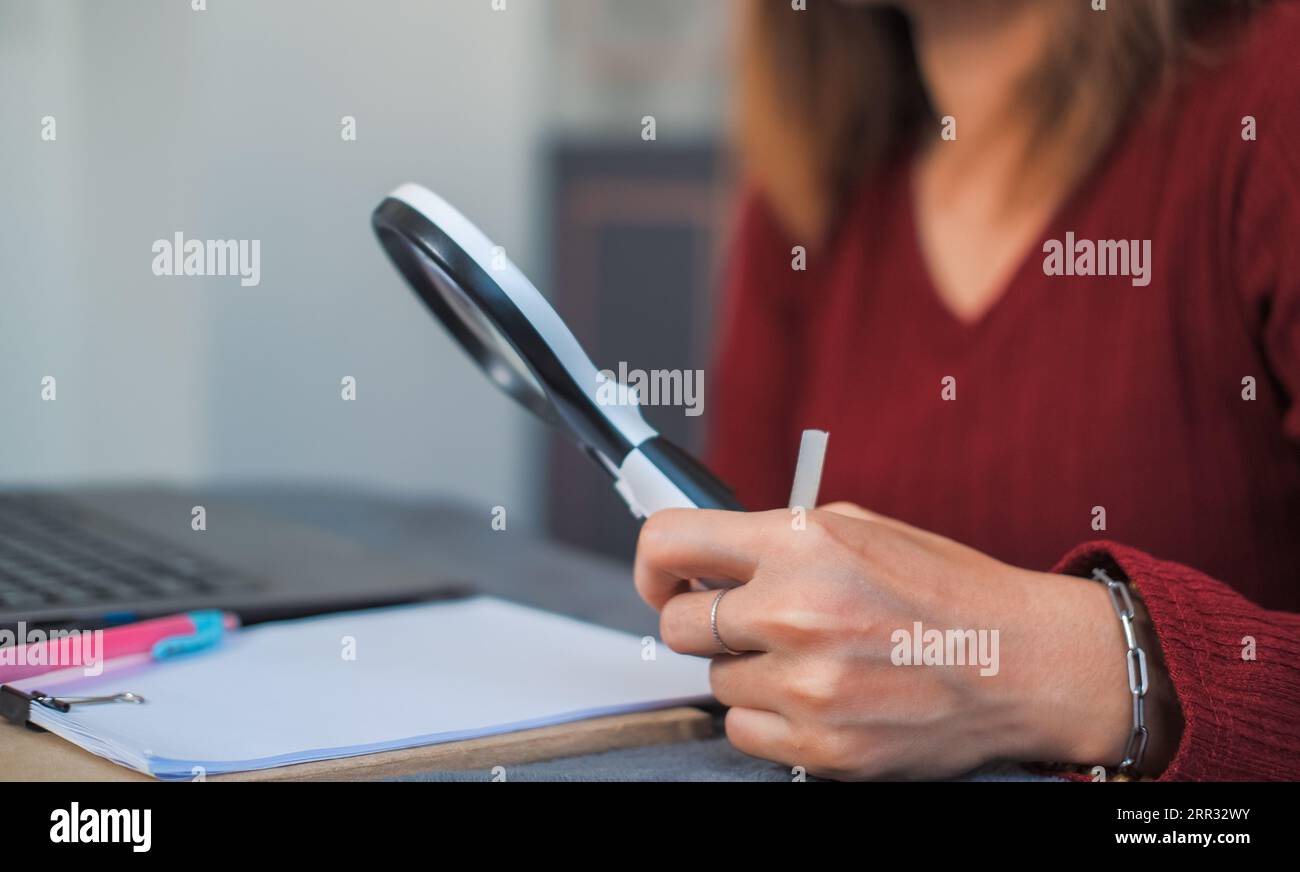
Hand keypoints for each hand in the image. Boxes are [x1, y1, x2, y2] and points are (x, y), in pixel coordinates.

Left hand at [634, 502, 1177, 778]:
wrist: (1024, 663)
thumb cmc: (948, 591)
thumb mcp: (859, 529)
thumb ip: (776, 539)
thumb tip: (710, 557)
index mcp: (800, 542)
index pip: (669, 541)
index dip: (652, 563)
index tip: (662, 578)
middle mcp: (795, 610)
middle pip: (678, 626)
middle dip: (704, 624)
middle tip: (748, 625)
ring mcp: (806, 684)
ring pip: (716, 684)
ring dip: (749, 673)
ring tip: (813, 661)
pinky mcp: (821, 744)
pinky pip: (743, 732)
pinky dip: (769, 718)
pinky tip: (818, 697)